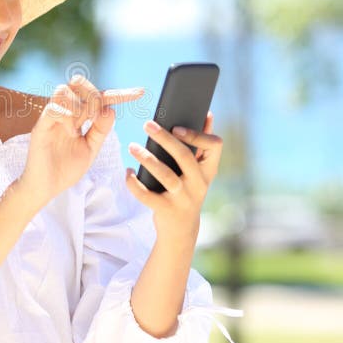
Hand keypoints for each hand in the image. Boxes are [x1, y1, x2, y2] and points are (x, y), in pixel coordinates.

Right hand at [19, 75, 144, 205]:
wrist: (45, 188)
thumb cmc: (66, 169)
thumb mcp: (90, 149)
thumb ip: (100, 130)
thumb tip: (111, 109)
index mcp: (77, 117)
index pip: (99, 97)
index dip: (120, 93)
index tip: (141, 93)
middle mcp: (64, 112)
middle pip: (77, 82)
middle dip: (93, 94)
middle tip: (97, 116)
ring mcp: (51, 118)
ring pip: (63, 90)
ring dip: (79, 104)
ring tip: (84, 123)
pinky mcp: (40, 128)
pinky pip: (53, 108)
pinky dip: (67, 116)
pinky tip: (72, 132)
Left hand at [125, 111, 222, 241]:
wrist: (182, 229)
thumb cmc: (188, 190)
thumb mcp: (199, 170)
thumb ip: (201, 143)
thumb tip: (207, 113)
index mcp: (209, 170)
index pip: (214, 146)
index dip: (196, 135)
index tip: (176, 127)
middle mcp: (199, 184)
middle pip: (185, 156)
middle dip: (165, 138)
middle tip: (147, 125)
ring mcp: (184, 199)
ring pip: (166, 175)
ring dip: (147, 158)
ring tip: (132, 146)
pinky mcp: (166, 210)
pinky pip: (148, 196)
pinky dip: (135, 183)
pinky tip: (128, 172)